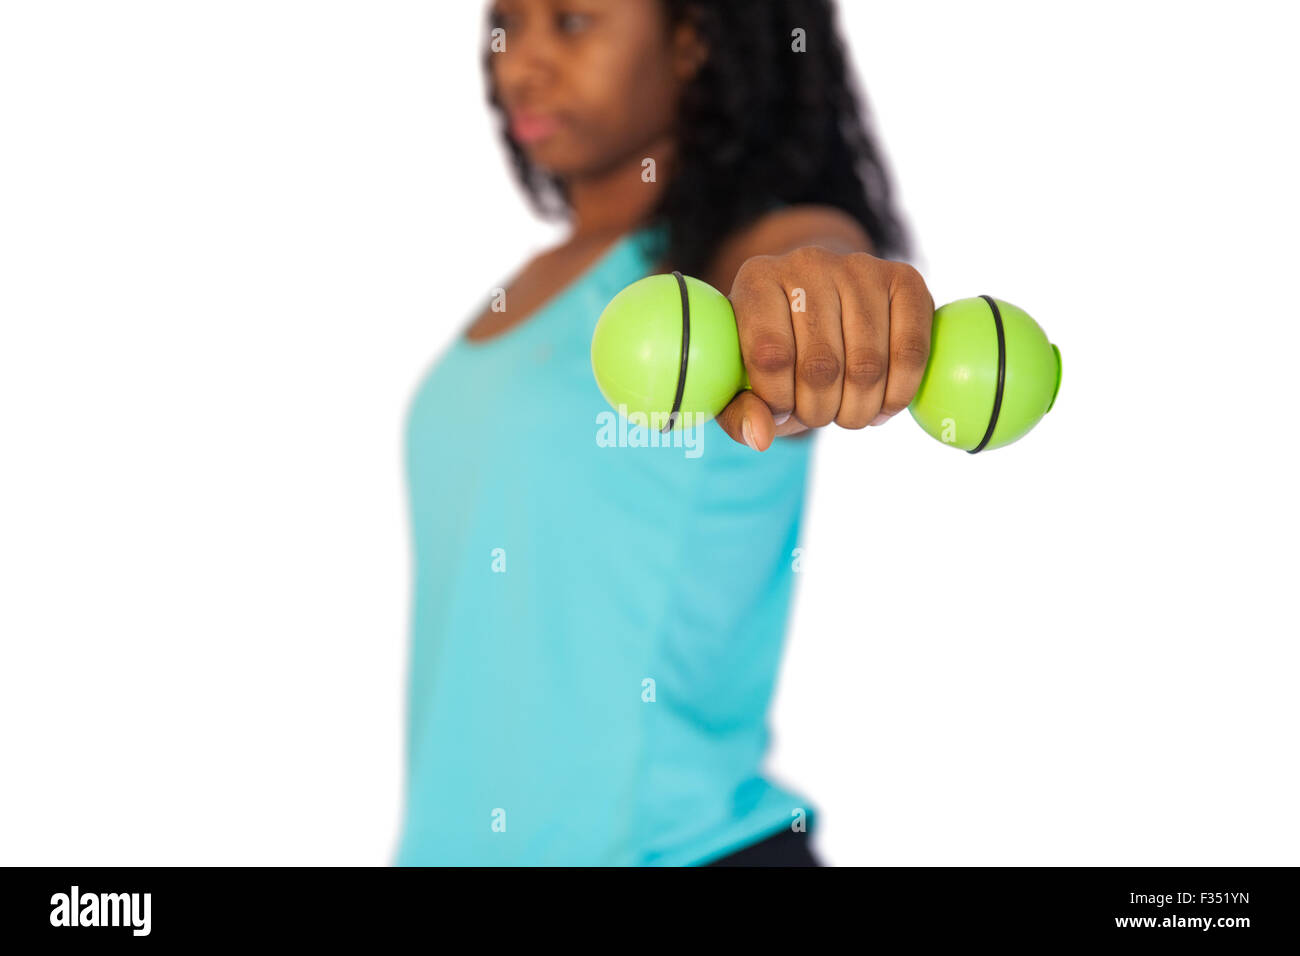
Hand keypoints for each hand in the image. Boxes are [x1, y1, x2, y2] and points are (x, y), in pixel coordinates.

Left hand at [715, 246, 935, 450]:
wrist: (823, 309)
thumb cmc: (779, 354)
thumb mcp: (745, 383)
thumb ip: (740, 412)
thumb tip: (761, 437)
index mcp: (757, 281)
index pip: (770, 354)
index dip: (779, 400)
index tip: (781, 411)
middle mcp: (807, 263)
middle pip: (821, 365)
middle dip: (820, 411)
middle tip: (818, 415)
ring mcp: (859, 267)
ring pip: (867, 365)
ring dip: (859, 409)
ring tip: (848, 412)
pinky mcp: (905, 279)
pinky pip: (911, 352)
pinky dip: (898, 394)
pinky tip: (883, 404)